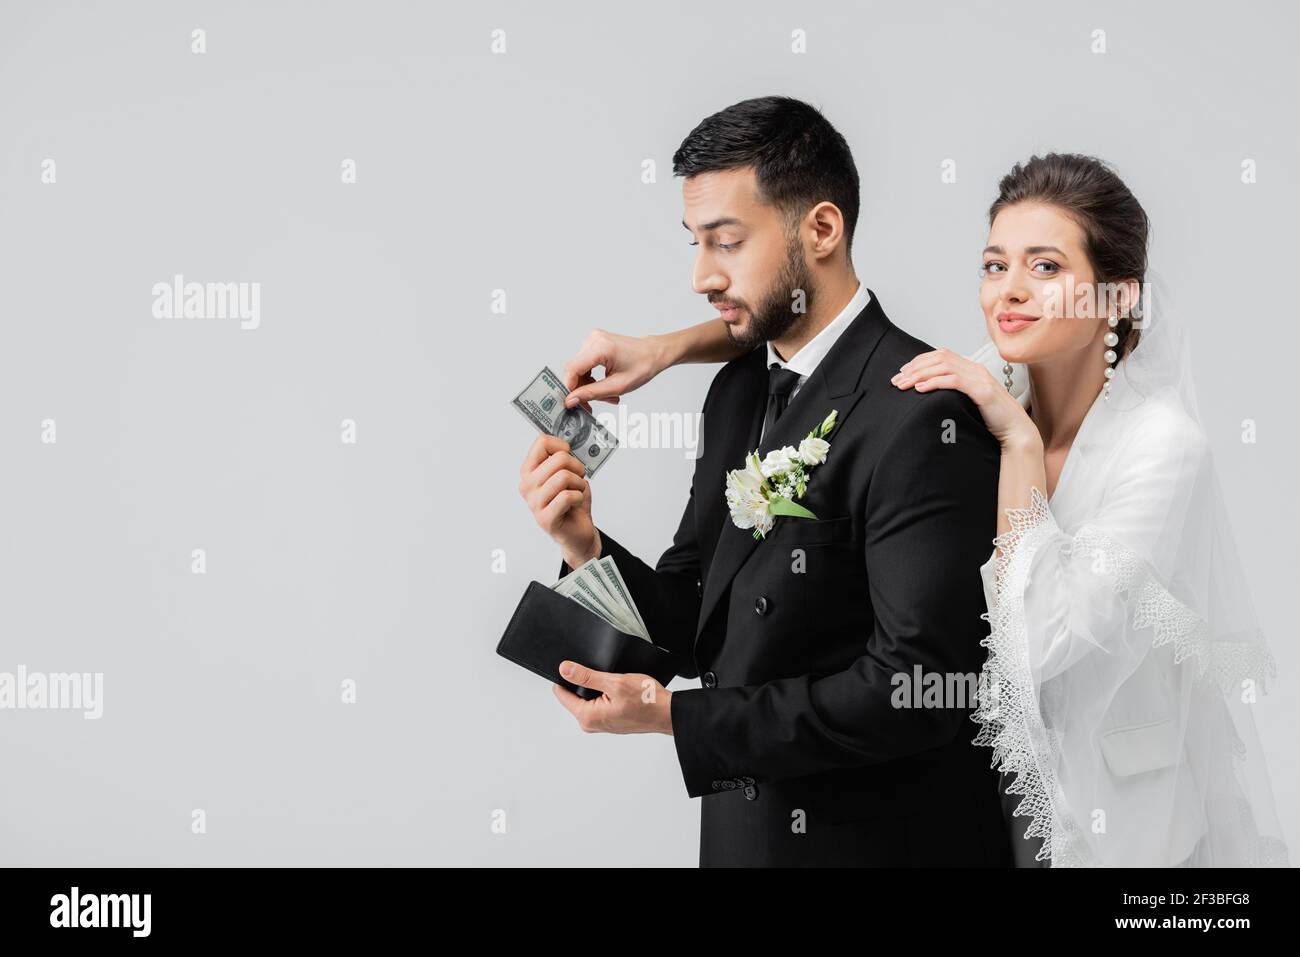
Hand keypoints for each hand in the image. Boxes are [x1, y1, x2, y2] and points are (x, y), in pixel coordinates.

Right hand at [519, 434, 600, 567]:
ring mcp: (534, 503)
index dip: (561, 445)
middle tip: (578, 478)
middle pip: (558, 459)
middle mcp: (528, 486)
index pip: (542, 442)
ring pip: (564, 477)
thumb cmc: (572, 503)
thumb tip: (565, 445)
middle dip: (577, 466)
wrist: (578, 532)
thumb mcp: (566, 474)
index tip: (568, 454)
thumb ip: (562, 459)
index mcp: (529, 471)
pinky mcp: (545, 518)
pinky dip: (578, 496)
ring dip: (579, 483)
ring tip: (577, 491)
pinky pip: (567, 496)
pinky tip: (575, 502)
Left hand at [552, 661, 673, 734]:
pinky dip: (605, 693)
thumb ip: (587, 676)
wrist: (666, 713)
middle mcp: (590, 723)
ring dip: (596, 688)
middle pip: (573, 695)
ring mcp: (600, 723)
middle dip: (584, 682)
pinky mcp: (608, 720)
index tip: (577, 668)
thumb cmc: (647, 701)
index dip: (567, 677)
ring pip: (587, 698)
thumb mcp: (615, 682)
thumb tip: (565, 670)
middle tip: (604, 676)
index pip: (561, 693)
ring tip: (614, 684)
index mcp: (587, 716)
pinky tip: (618, 691)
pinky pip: (598, 702)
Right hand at [561, 328, 668, 412]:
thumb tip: (571, 400)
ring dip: (588, 385)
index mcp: (601, 347)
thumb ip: (592, 393)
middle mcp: (594, 340)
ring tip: (606, 395)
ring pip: (579, 369)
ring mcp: (593, 340)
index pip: (573, 369)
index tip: (571, 403)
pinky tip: (603, 385)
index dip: (569, 388)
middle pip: (574, 370)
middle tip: (592, 405)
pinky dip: (591, 378)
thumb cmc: (643, 366)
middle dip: (581, 390)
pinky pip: (584, 364)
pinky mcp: (594, 343)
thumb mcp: (618, 386)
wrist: (654, 353)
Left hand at [891, 347, 1039, 450]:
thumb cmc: (992, 420)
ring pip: (944, 366)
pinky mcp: (982, 391)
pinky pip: (954, 380)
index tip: (902, 373)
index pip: (941, 355)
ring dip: (920, 374)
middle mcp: (976, 369)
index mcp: (972, 369)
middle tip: (897, 381)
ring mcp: (980, 378)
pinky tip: (920, 389)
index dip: (919, 361)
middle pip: (940, 357)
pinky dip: (934, 382)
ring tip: (904, 384)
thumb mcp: (968, 402)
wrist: (1015, 431)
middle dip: (915, 367)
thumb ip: (953, 394)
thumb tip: (928, 394)